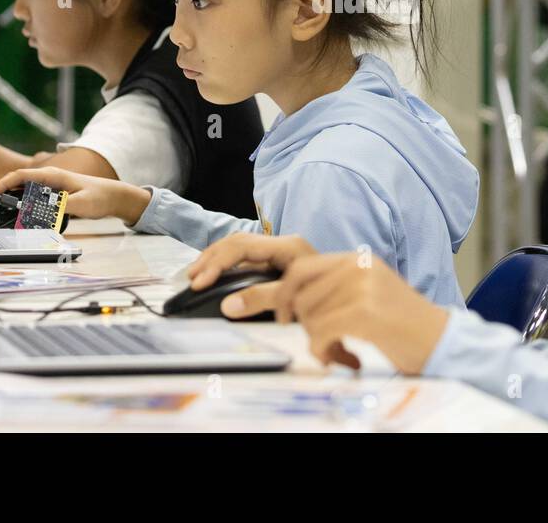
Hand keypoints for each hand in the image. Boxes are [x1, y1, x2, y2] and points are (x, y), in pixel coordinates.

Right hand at [0, 166, 151, 223]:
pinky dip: (19, 205)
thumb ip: (62, 206)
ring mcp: (50, 187)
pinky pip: (32, 199)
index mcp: (53, 175)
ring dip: (7, 200)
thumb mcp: (81, 202)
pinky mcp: (53, 196)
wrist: (114, 197)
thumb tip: (43, 210)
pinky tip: (12, 214)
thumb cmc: (100, 196)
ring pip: (23, 192)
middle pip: (17, 184)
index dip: (4, 183)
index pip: (22, 175)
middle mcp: (49, 179)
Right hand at [186, 233, 317, 311]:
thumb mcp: (295, 300)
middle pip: (237, 242)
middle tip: (192, 278)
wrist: (355, 302)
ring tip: (196, 275)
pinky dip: (226, 267)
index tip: (200, 282)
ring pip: (239, 248)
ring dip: (216, 260)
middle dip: (211, 258)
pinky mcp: (278, 265)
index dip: (218, 263)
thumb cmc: (330, 300)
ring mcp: (280, 253)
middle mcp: (283, 244)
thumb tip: (226, 305)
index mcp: (288, 246)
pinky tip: (214, 277)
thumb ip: (261, 299)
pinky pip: (246, 260)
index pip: (242, 246)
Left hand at [227, 251, 450, 374]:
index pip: (300, 267)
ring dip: (317, 341)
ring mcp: (362, 286)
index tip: (285, 317)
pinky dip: (324, 351)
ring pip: (308, 315)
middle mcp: (358, 265)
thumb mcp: (369, 292)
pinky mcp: (364, 311)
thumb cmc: (403, 325)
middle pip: (299, 292)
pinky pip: (320, 332)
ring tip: (339, 353)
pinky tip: (346, 359)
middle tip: (320, 342)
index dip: (284, 293)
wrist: (440, 340)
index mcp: (357, 258)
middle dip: (301, 323)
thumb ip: (337, 288)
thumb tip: (292, 302)